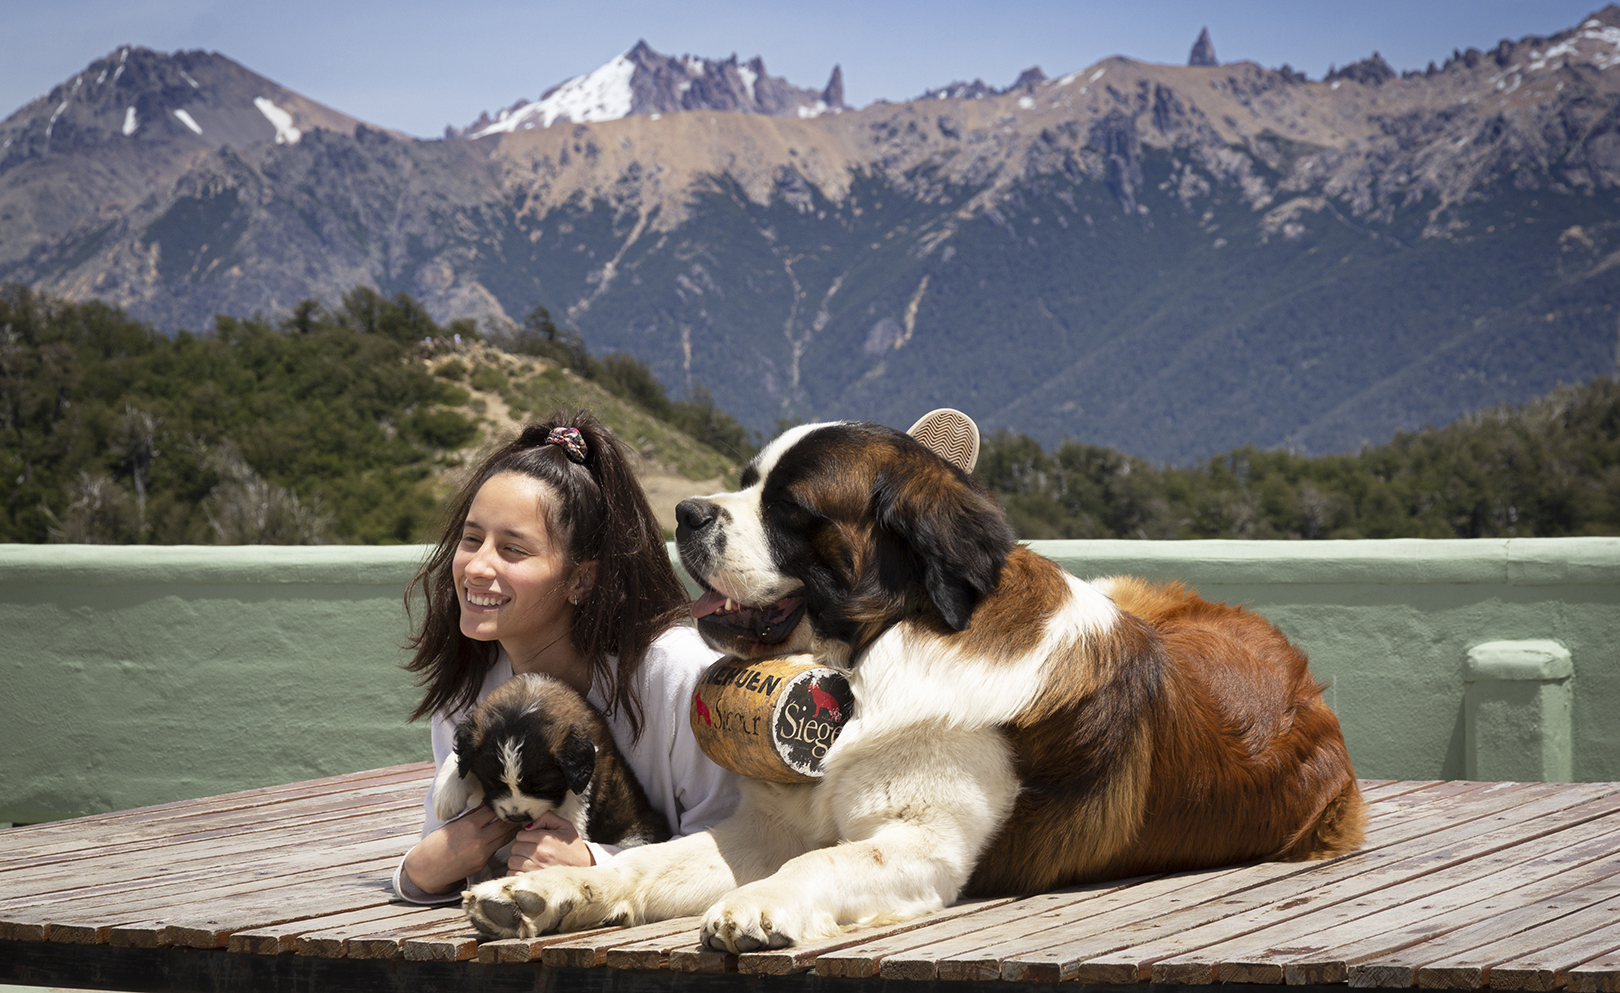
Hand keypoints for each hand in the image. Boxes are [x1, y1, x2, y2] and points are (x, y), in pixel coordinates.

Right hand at [401, 803, 521, 896]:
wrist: (427, 869)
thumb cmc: (436, 843)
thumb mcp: (453, 824)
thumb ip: (472, 815)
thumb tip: (487, 804)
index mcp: (469, 825)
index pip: (493, 809)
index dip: (501, 803)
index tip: (508, 798)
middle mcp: (478, 839)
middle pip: (505, 824)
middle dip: (514, 816)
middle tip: (523, 808)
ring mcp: (482, 853)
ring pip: (506, 837)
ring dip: (513, 828)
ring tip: (520, 819)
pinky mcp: (483, 863)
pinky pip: (497, 848)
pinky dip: (502, 840)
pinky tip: (506, 834)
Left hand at [507, 809, 593, 871]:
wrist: (584, 870)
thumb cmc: (574, 849)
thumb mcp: (565, 826)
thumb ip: (547, 818)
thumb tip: (529, 824)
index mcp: (545, 838)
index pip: (520, 835)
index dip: (526, 837)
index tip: (534, 841)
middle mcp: (539, 853)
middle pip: (515, 848)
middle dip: (522, 848)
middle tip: (533, 851)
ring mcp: (535, 868)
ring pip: (512, 861)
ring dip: (518, 861)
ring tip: (531, 861)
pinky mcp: (532, 881)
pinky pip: (512, 875)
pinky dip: (517, 873)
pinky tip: (527, 871)